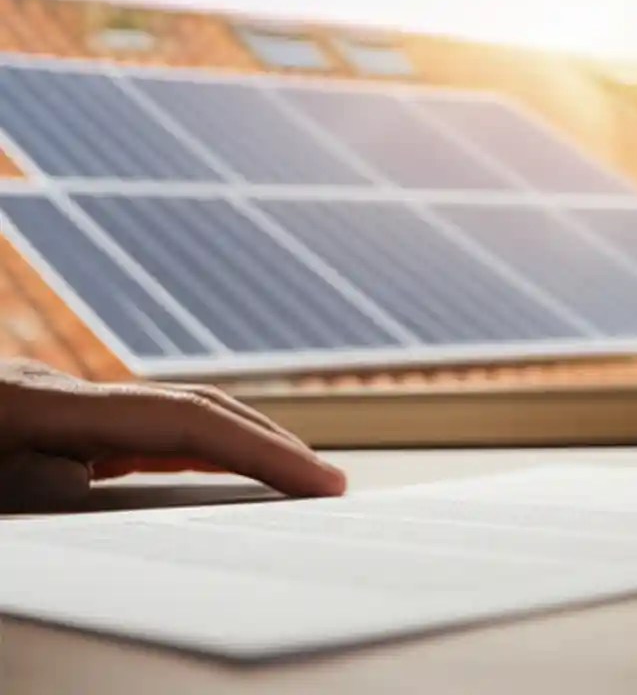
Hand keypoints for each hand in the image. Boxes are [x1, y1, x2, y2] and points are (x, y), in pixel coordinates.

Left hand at [0, 360, 345, 509]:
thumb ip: (53, 494)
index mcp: (46, 405)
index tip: (321, 482)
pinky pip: (143, 436)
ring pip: (175, 416)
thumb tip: (136, 501)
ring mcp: (60, 408)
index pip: (185, 422)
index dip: (262, 450)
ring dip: (240, 443)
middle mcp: (63, 396)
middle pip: (196, 406)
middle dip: (270, 441)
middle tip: (329, 483)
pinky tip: (222, 478)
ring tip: (295, 480)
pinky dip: (196, 455)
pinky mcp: (53, 428)